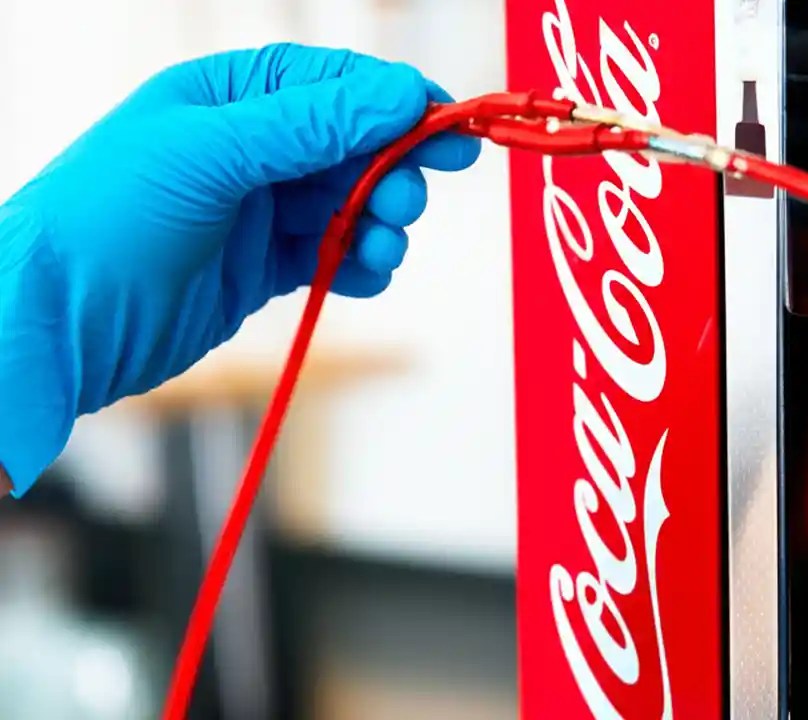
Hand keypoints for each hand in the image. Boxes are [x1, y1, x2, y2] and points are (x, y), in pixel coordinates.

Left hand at [0, 44, 479, 495]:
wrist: (55, 326)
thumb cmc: (106, 220)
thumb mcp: (211, 154)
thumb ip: (309, 124)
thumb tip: (399, 95)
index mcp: (227, 95)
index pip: (331, 83)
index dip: (394, 102)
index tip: (448, 126)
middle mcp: (246, 147)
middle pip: (351, 146)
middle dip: (391, 171)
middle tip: (410, 200)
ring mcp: (254, 209)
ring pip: (348, 204)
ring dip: (378, 224)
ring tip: (380, 248)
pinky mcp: (260, 268)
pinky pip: (330, 256)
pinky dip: (357, 265)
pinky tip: (362, 274)